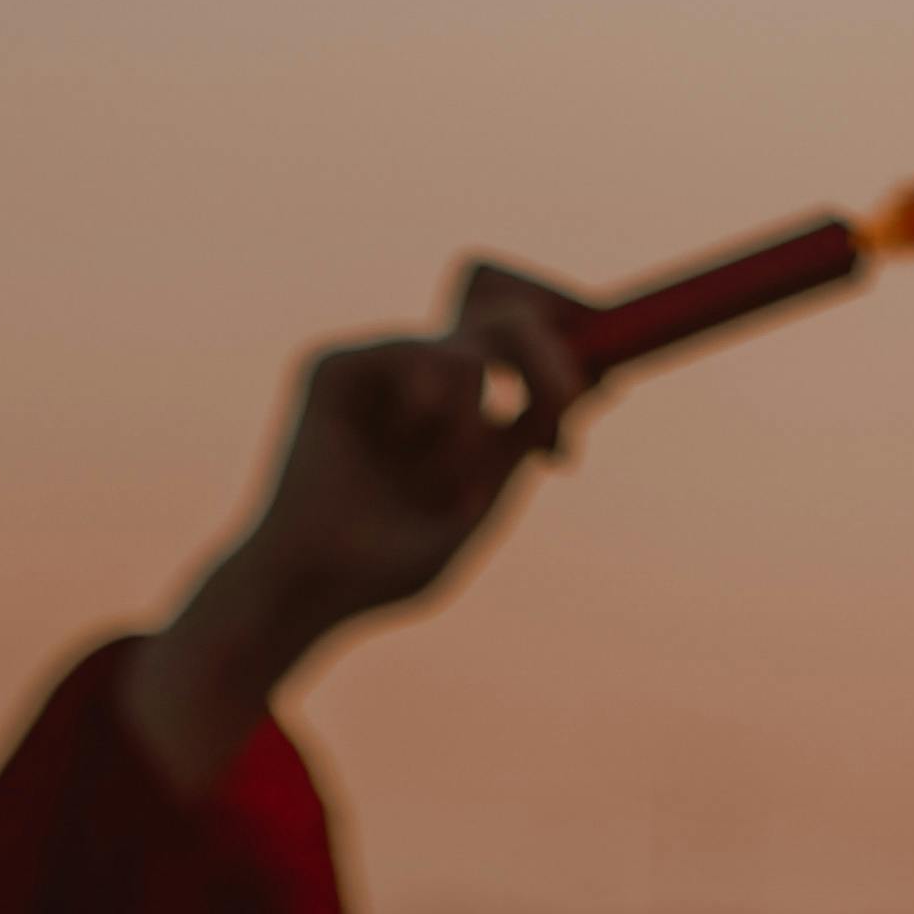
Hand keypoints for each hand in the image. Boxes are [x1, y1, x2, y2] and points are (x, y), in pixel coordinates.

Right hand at [244, 261, 595, 632]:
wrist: (310, 590)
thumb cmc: (383, 571)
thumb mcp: (476, 510)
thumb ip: (516, 449)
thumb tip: (579, 389)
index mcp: (453, 419)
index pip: (522, 359)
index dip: (565, 360)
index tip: (603, 391)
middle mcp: (417, 386)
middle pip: (506, 323)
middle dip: (549, 356)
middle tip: (565, 400)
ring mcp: (375, 373)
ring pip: (469, 349)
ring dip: (473, 425)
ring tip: (446, 483)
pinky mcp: (335, 367)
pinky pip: (416, 352)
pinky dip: (433, 405)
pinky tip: (405, 449)